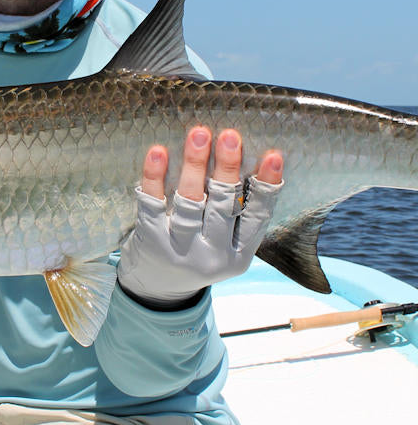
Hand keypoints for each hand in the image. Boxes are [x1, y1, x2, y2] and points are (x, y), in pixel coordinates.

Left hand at [117, 127, 283, 307]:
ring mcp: (180, 250)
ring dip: (195, 164)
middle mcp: (212, 256)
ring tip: (199, 134)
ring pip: (190, 201)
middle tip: (230, 136)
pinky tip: (158, 153)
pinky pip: (152, 205)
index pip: (257, 217)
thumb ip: (235, 215)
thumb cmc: (194, 254)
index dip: (266, 186)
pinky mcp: (150, 242)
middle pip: (222, 204)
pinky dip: (155, 177)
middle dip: (227, 167)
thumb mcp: (223, 245)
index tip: (273, 155)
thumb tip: (246, 160)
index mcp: (238, 256)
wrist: (153, 290)